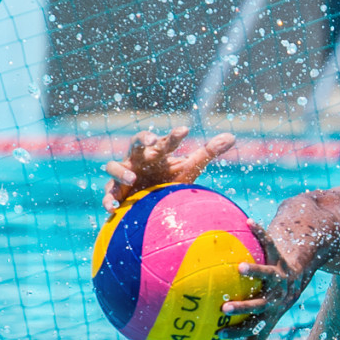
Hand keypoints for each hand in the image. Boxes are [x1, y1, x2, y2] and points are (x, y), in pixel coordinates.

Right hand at [102, 126, 235, 211]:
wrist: (150, 200)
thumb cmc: (169, 179)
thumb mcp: (190, 167)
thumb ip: (208, 151)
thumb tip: (232, 136)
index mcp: (157, 153)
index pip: (165, 141)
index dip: (174, 136)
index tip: (185, 130)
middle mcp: (138, 160)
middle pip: (135, 143)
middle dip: (143, 139)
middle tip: (154, 141)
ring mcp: (124, 175)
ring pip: (113, 167)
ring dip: (121, 171)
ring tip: (133, 178)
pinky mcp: (116, 192)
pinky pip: (107, 194)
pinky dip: (108, 200)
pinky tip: (113, 208)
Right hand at [218, 220, 310, 339]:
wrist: (301, 272)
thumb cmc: (277, 299)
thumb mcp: (268, 320)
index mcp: (270, 313)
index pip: (253, 328)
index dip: (239, 334)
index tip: (220, 335)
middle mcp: (276, 297)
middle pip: (259, 305)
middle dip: (243, 308)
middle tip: (225, 308)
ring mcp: (279, 276)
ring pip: (267, 275)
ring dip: (255, 272)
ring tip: (240, 268)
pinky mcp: (281, 257)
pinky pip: (269, 243)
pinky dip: (261, 232)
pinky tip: (248, 221)